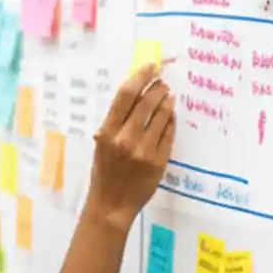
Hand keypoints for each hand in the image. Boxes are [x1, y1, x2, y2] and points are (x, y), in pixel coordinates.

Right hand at [86, 63, 175, 227]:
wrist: (111, 205)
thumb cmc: (104, 173)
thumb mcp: (101, 145)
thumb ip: (115, 123)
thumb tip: (134, 96)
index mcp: (108, 132)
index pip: (126, 95)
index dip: (140, 76)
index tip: (151, 66)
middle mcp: (126, 138)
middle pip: (146, 102)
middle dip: (157, 87)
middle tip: (163, 81)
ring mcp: (144, 150)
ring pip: (161, 116)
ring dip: (167, 101)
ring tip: (169, 95)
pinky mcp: (159, 161)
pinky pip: (168, 134)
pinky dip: (171, 121)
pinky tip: (170, 116)